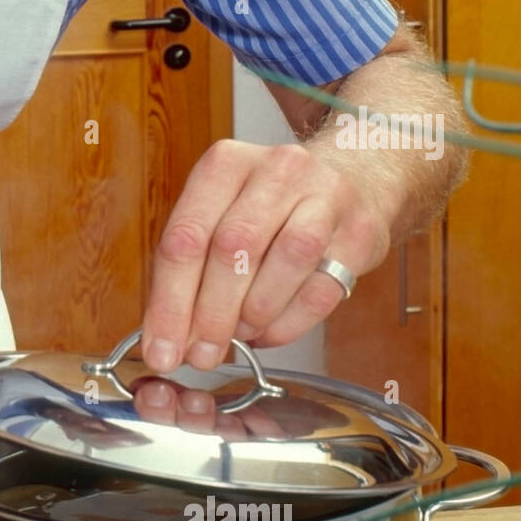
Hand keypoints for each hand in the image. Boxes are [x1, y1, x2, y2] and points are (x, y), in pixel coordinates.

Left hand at [142, 139, 391, 371]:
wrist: (356, 177)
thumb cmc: (271, 206)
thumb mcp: (221, 214)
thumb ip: (190, 269)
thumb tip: (166, 338)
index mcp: (225, 165)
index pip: (186, 238)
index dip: (169, 303)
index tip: (161, 350)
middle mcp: (276, 171)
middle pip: (233, 249)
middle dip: (210, 315)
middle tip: (201, 355)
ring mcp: (325, 196)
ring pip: (284, 261)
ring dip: (253, 314)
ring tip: (239, 336)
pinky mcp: (360, 232)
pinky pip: (321, 288)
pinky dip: (288, 323)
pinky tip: (269, 333)